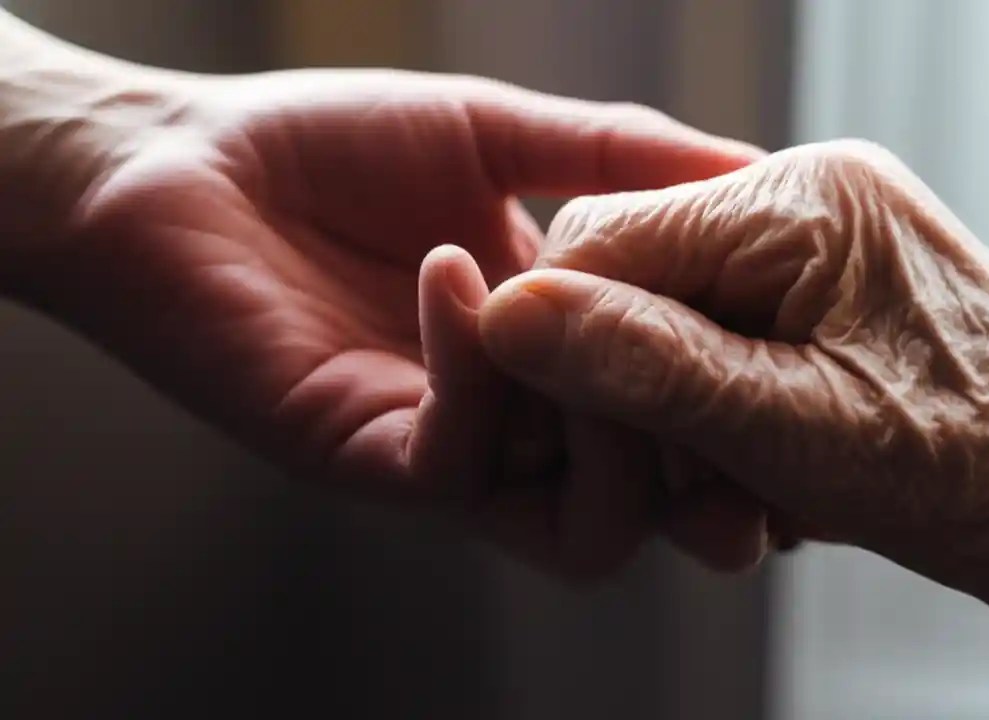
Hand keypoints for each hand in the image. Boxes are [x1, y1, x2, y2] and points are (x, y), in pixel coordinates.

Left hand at [2, 48, 771, 577]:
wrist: (179, 164)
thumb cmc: (331, 148)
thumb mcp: (500, 135)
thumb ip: (616, 156)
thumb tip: (749, 160)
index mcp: (560, 352)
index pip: (680, 410)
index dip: (739, 392)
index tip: (791, 335)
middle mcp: (520, 422)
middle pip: (651, 506)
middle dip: (701, 450)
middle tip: (723, 366)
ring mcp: (449, 449)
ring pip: (580, 524)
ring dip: (614, 428)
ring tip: (602, 316)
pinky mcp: (367, 453)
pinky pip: (461, 460)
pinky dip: (480, 368)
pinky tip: (458, 267)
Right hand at [479, 139, 988, 698]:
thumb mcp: (800, 432)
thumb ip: (646, 367)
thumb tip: (512, 316)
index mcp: (799, 205)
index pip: (601, 243)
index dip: (560, 345)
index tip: (569, 439)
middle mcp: (808, 208)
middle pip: (634, 290)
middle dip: (637, 405)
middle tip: (692, 497)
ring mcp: (824, 258)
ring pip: (675, 335)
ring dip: (686, 435)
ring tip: (752, 508)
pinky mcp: (835, 310)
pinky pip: (729, 357)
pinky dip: (728, 435)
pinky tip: (778, 494)